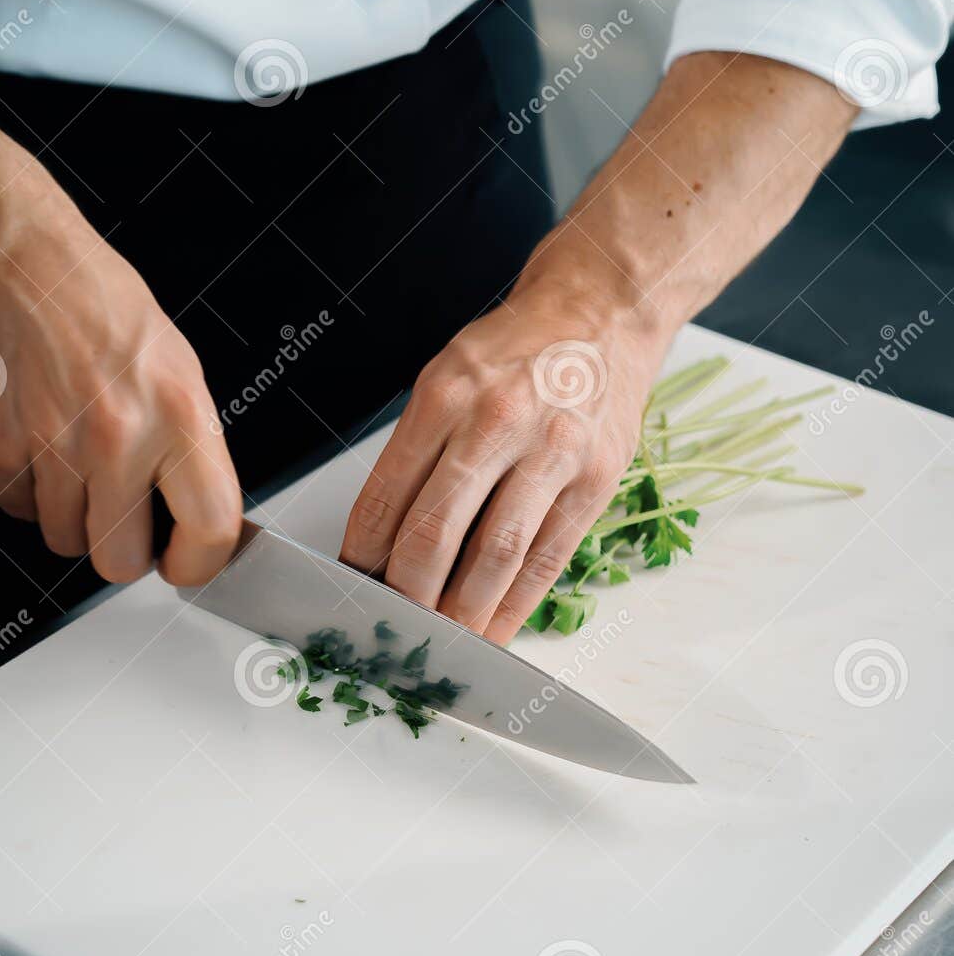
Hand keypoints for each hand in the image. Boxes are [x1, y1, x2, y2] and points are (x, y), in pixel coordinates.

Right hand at [0, 164, 241, 586]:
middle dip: (121, 549)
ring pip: (63, 538)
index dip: (198, 563)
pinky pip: (17, 509)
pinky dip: (27, 488)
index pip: (209, 527)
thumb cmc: (101, 309)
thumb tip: (203, 522)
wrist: (16, 261)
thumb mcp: (179, 370)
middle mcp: (117, 434)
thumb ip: (190, 450)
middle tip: (121, 515)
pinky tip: (36, 438)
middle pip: (119, 560)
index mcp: (179, 413)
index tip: (184, 563)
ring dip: (71, 513)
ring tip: (74, 454)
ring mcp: (49, 445)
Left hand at [341, 243, 668, 644]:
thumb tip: (384, 538)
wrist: (602, 312)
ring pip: (496, 554)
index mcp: (445, 395)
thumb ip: (417, 450)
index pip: (387, 494)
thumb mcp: (448, 375)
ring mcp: (553, 451)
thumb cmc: (514, 351)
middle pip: (437, 531)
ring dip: (464, 612)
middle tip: (392, 627)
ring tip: (442, 643)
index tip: (353, 585)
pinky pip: (548, 556)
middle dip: (408, 593)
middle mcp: (497, 422)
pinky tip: (495, 628)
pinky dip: (517, 604)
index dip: (363, 553)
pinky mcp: (596, 478)